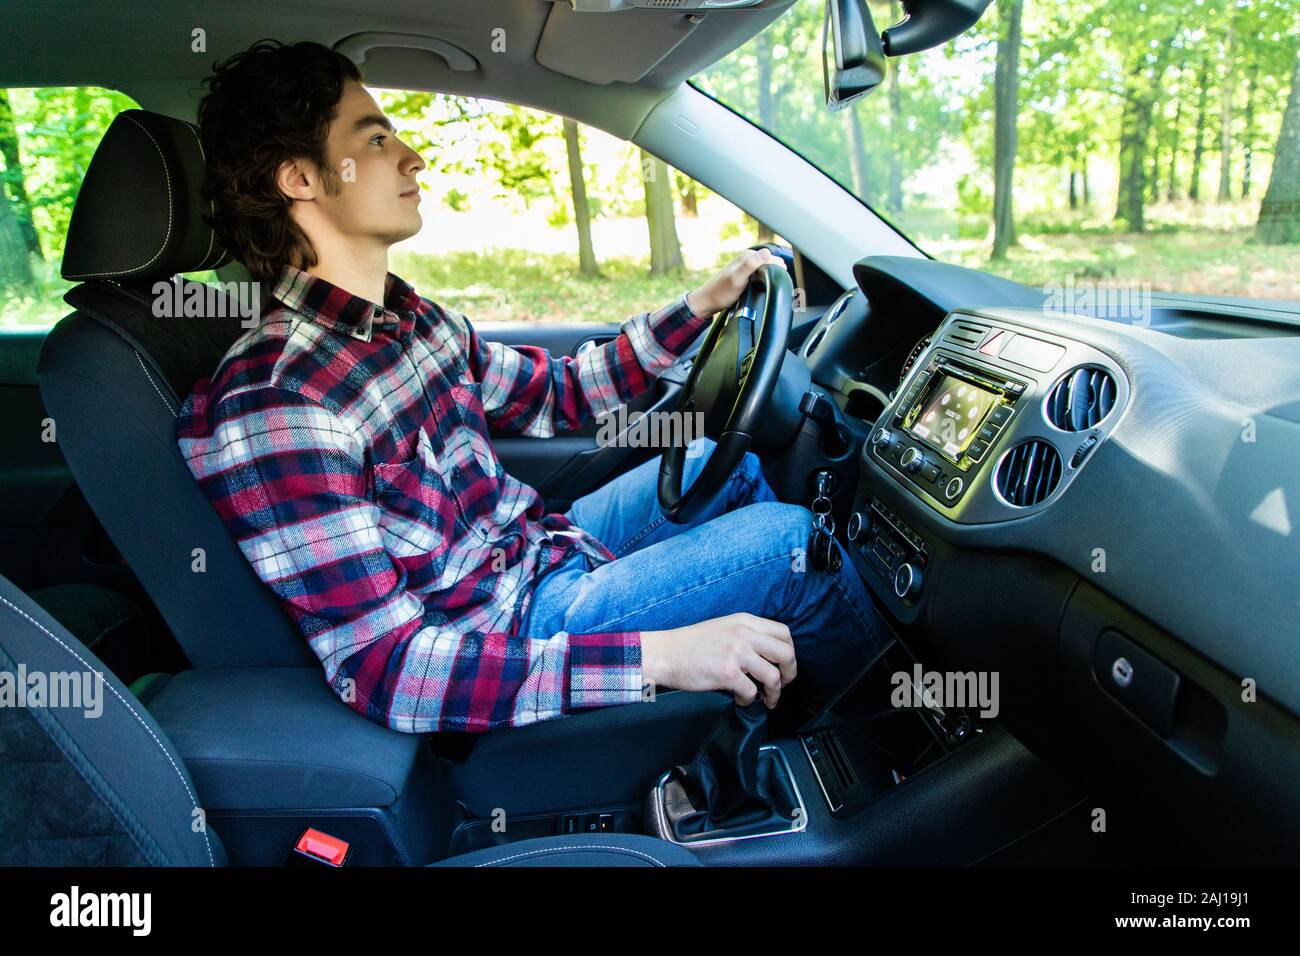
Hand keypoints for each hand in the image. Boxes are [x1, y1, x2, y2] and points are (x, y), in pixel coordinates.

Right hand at [640, 612, 796, 708]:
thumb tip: (768, 654)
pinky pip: (752, 692)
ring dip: (774, 692)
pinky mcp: (727, 673)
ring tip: (767, 699)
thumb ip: (747, 635)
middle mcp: (744, 634)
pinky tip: (743, 700)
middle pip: (786, 654)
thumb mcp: (724, 627)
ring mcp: (736, 653)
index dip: (790, 652)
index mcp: (745, 621)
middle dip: (790, 673)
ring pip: (773, 676)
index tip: (785, 665)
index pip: (784, 633)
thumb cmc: (692, 644)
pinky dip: (751, 701)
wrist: (666, 653)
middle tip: (783, 684)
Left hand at [686, 248, 786, 317]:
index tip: (784, 279)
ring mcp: (747, 268)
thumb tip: (767, 253)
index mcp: (748, 256)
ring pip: (768, 269)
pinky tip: (769, 287)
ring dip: (774, 276)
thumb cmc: (721, 292)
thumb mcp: (737, 278)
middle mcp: (748, 259)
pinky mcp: (747, 276)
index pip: (772, 257)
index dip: (780, 268)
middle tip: (784, 285)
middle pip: (771, 262)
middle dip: (779, 271)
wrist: (708, 302)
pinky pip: (762, 275)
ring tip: (780, 287)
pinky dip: (768, 280)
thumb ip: (751, 264)